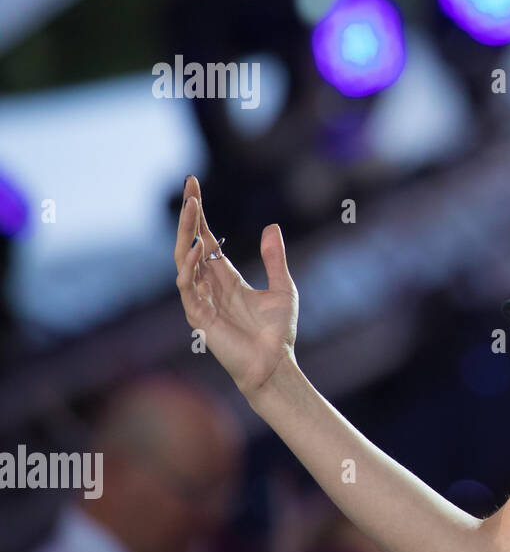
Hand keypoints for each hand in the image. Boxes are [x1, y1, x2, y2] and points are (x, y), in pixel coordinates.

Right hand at [174, 175, 299, 398]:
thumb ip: (274, 259)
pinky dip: (190, 267)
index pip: (205, 239)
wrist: (274, 365)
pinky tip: (197, 248)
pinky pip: (188, 287)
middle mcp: (209, 285)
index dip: (199, 215)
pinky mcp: (199, 317)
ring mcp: (201, 300)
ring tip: (192, 207)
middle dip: (189, 216)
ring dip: (186, 233)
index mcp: (225, 277)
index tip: (193, 186)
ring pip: (184, 260)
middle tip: (190, 188)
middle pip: (190, 243)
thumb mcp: (282, 288)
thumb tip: (271, 226)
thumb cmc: (276, 333)